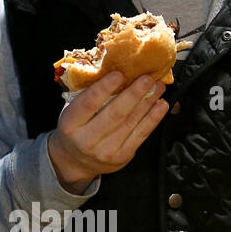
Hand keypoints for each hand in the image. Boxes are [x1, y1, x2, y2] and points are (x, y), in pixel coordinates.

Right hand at [47, 71, 169, 193]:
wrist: (75, 161)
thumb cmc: (75, 129)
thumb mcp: (71, 113)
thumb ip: (86, 96)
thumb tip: (110, 70)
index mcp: (70, 125)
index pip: (87, 104)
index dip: (104, 88)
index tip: (119, 73)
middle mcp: (86, 140)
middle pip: (114, 114)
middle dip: (133, 94)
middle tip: (147, 78)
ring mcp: (105, 151)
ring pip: (130, 122)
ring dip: (147, 102)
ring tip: (158, 87)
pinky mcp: (122, 156)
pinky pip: (141, 135)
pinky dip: (153, 118)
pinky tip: (160, 105)